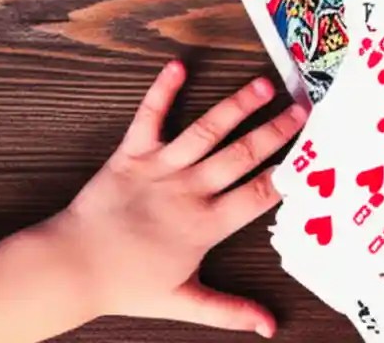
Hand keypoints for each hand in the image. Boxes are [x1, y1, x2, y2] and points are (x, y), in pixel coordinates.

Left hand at [39, 61, 307, 336]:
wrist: (70, 267)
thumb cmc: (126, 284)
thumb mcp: (184, 301)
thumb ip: (230, 310)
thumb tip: (269, 327)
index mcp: (205, 226)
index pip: (258, 195)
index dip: (289, 174)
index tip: (314, 156)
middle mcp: (188, 192)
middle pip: (241, 155)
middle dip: (276, 130)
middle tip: (303, 107)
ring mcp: (160, 169)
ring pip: (205, 131)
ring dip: (236, 105)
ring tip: (264, 83)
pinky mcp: (130, 154)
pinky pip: (149, 117)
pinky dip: (163, 90)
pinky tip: (179, 65)